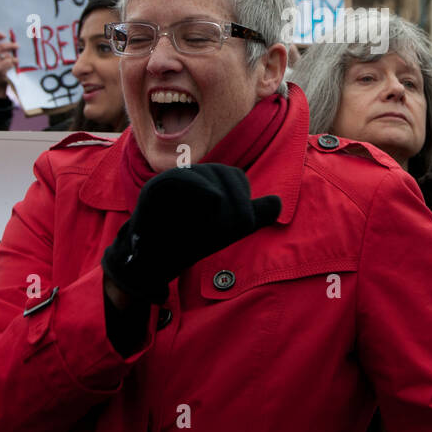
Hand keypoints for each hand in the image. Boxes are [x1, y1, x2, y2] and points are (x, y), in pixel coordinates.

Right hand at [0, 31, 16, 97]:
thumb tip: (8, 38)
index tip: (5, 35)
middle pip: (0, 46)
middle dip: (11, 45)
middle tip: (17, 45)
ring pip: (6, 54)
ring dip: (13, 55)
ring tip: (16, 57)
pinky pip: (8, 62)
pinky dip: (13, 62)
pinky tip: (14, 63)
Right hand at [102, 164, 281, 305]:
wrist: (154, 259)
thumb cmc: (190, 240)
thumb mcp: (227, 228)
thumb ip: (253, 215)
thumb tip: (277, 203)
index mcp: (210, 177)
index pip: (237, 179)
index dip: (240, 207)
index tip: (225, 229)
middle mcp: (193, 172)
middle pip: (228, 181)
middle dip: (231, 214)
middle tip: (213, 235)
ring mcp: (173, 178)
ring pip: (212, 184)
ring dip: (215, 215)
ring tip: (203, 233)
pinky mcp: (155, 188)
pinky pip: (184, 181)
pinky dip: (198, 197)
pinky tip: (197, 217)